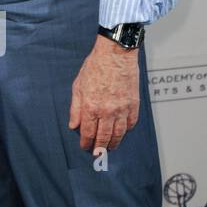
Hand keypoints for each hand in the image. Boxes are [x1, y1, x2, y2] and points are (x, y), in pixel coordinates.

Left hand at [68, 34, 140, 152]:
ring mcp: (122, 109)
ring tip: (110, 147)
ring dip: (114, 143)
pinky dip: (126, 130)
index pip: (88, 133)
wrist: (116, 53)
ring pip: (118, 134)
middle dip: (99, 148)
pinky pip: (130, 123)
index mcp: (91, 107)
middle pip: (103, 137)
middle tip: (97, 154)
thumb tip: (73, 125)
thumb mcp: (78, 86)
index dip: (86, 143)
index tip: (85, 147)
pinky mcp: (133, 104)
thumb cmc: (95, 66)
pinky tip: (122, 132)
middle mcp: (107, 111)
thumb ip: (75, 108)